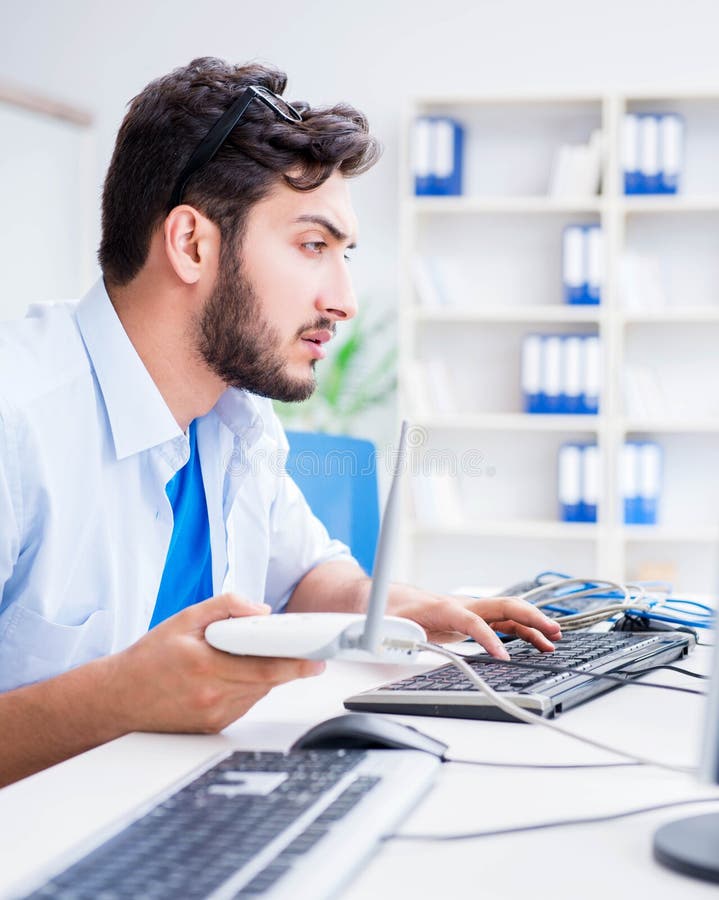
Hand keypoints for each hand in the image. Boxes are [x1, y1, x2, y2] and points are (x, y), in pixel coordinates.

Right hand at [105, 594, 323, 733]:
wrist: (120, 698)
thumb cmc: (150, 657)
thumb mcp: (184, 619)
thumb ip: (225, 607)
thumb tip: (261, 611)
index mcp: (206, 666)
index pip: (264, 667)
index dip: (296, 663)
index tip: (318, 657)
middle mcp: (212, 695)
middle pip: (269, 681)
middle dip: (293, 666)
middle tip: (314, 654)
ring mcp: (214, 715)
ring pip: (259, 692)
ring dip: (270, 675)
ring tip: (265, 656)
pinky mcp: (214, 726)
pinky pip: (246, 703)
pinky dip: (251, 687)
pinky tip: (238, 673)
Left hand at [388, 587, 561, 659]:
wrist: (389, 597)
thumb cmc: (394, 609)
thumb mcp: (391, 623)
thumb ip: (399, 634)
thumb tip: (405, 643)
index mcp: (445, 608)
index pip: (473, 621)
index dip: (489, 638)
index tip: (504, 657)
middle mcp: (464, 606)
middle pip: (503, 607)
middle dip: (530, 617)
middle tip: (553, 632)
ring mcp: (472, 610)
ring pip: (509, 613)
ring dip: (533, 624)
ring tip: (556, 639)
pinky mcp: (474, 618)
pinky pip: (505, 623)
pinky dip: (524, 631)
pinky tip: (539, 642)